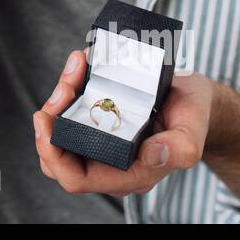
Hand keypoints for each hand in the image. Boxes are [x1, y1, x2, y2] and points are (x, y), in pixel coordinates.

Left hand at [32, 47, 214, 196]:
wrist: (195, 99)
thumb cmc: (193, 118)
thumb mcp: (194, 133)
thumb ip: (179, 149)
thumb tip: (151, 155)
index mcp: (129, 173)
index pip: (76, 178)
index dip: (52, 155)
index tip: (44, 119)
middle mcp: (109, 159)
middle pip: (60, 152)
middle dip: (53, 118)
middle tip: (65, 86)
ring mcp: (102, 137)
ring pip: (63, 127)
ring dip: (62, 95)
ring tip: (77, 66)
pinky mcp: (100, 115)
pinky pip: (74, 106)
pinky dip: (73, 83)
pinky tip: (83, 61)